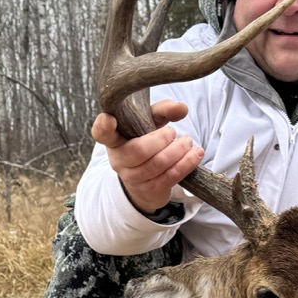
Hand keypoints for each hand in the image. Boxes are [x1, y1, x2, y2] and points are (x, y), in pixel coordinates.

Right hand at [92, 99, 202, 214]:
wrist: (144, 180)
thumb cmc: (145, 142)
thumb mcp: (149, 123)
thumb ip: (162, 111)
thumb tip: (182, 107)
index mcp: (113, 140)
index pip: (101, 133)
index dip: (103, 127)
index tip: (108, 118)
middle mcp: (119, 160)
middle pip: (139, 151)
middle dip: (161, 140)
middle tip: (173, 132)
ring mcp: (133, 177)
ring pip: (157, 164)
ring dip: (177, 151)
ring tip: (187, 142)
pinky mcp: (150, 189)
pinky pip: (171, 176)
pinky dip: (186, 163)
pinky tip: (196, 154)